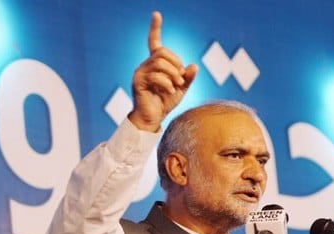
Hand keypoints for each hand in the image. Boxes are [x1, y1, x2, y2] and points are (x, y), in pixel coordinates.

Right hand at [128, 12, 197, 131]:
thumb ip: (187, 78)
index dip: (155, 28)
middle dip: (176, 64)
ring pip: (160, 63)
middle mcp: (146, 65)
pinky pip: (156, 76)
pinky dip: (167, 84)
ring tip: (177, 86)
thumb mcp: (181, 90)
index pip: (154, 42)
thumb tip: (194, 65)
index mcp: (156, 64)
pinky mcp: (138, 82)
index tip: (156, 14)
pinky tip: (170, 92)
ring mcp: (140, 72)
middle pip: (162, 53)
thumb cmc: (165, 103)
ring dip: (173, 74)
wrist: (153, 119)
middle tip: (181, 80)